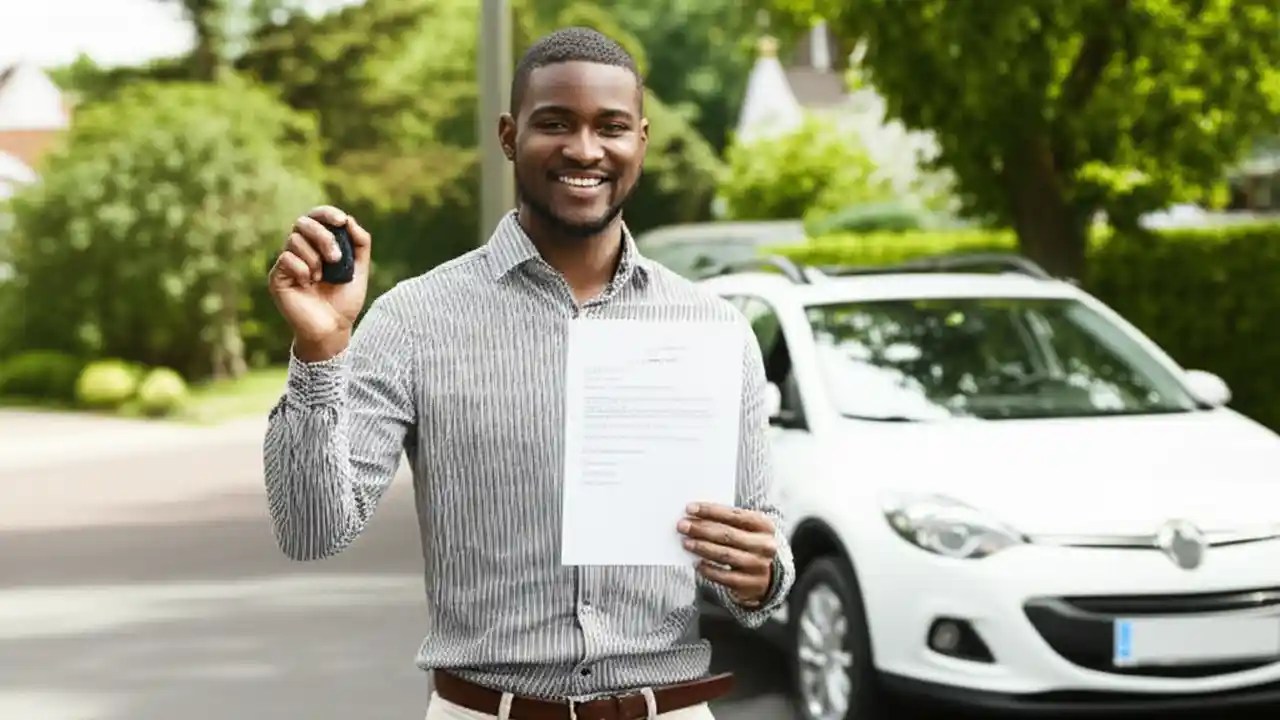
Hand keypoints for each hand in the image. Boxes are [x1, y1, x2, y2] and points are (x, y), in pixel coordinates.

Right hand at [267, 205, 372, 359]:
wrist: (334, 329)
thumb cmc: (344, 301)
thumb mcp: (360, 270)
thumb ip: (360, 244)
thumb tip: (350, 220)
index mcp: (319, 245)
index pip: (316, 217)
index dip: (326, 213)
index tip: (340, 220)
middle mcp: (301, 250)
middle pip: (303, 223)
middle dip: (323, 236)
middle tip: (336, 258)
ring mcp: (287, 263)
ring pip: (294, 240)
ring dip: (314, 257)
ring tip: (322, 277)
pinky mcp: (277, 277)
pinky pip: (286, 259)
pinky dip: (302, 268)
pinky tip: (308, 283)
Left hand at [677, 503, 776, 606]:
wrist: (766, 576)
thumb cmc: (749, 545)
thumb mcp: (747, 530)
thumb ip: (727, 522)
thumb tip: (696, 517)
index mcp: (765, 526)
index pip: (735, 515)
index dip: (711, 511)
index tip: (690, 508)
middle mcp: (764, 546)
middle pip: (728, 535)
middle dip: (702, 529)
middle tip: (683, 526)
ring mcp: (758, 566)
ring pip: (725, 555)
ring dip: (702, 548)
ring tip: (686, 542)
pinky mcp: (749, 584)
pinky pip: (724, 576)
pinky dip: (708, 569)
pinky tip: (696, 563)